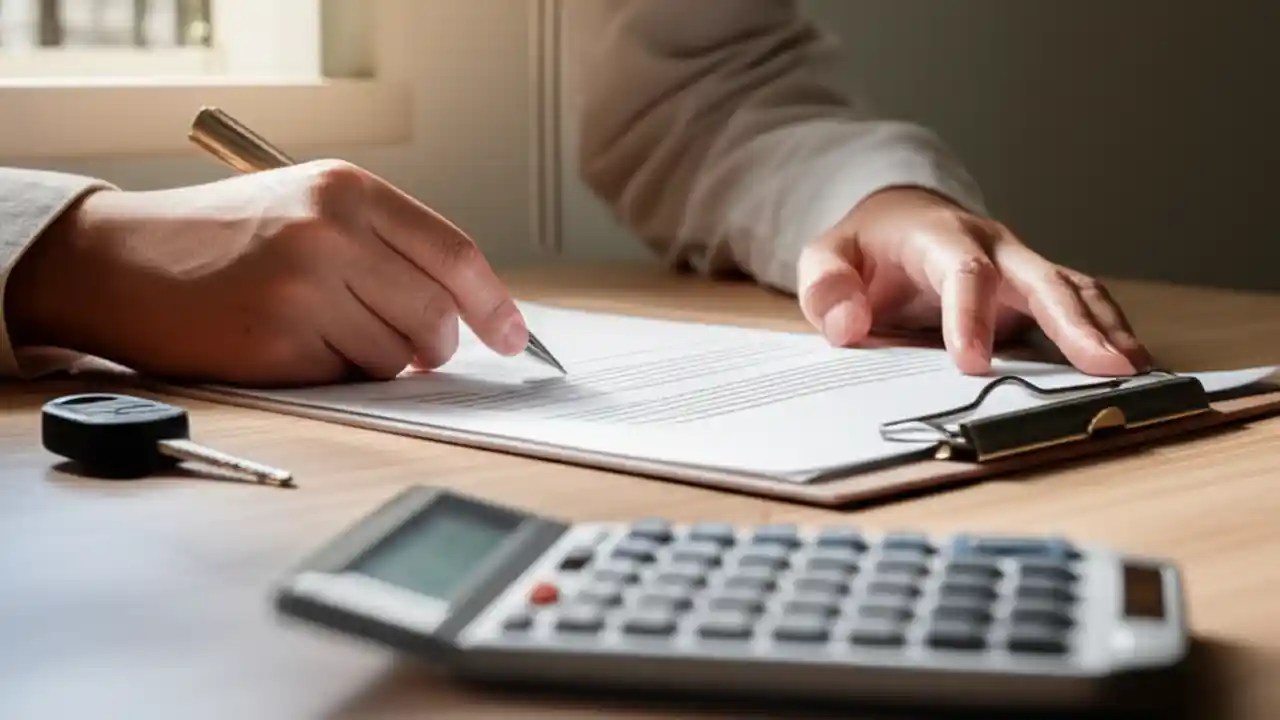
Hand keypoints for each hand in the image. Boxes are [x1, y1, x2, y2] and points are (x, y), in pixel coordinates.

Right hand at [7, 160, 527, 384]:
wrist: (123, 262)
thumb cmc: (227, 239)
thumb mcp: (311, 207)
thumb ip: (389, 246)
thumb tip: (468, 311)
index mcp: (348, 190)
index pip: (455, 254)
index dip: (494, 304)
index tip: (514, 337)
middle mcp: (331, 232)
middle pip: (436, 316)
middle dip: (434, 347)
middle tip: (412, 349)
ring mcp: (303, 288)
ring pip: (396, 357)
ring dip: (379, 362)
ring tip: (325, 333)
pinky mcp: (276, 343)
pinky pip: (348, 380)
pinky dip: (336, 376)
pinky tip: (292, 347)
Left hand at [797, 187, 1150, 374]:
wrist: (900, 220)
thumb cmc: (864, 250)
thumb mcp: (825, 259)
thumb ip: (826, 288)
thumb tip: (848, 324)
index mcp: (938, 237)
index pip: (962, 272)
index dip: (970, 316)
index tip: (970, 364)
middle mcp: (993, 246)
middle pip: (1040, 278)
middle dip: (1072, 322)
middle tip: (1103, 367)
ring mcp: (1022, 266)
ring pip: (1074, 289)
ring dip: (1104, 328)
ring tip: (1132, 373)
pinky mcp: (1036, 290)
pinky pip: (1081, 304)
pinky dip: (1107, 331)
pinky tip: (1128, 367)